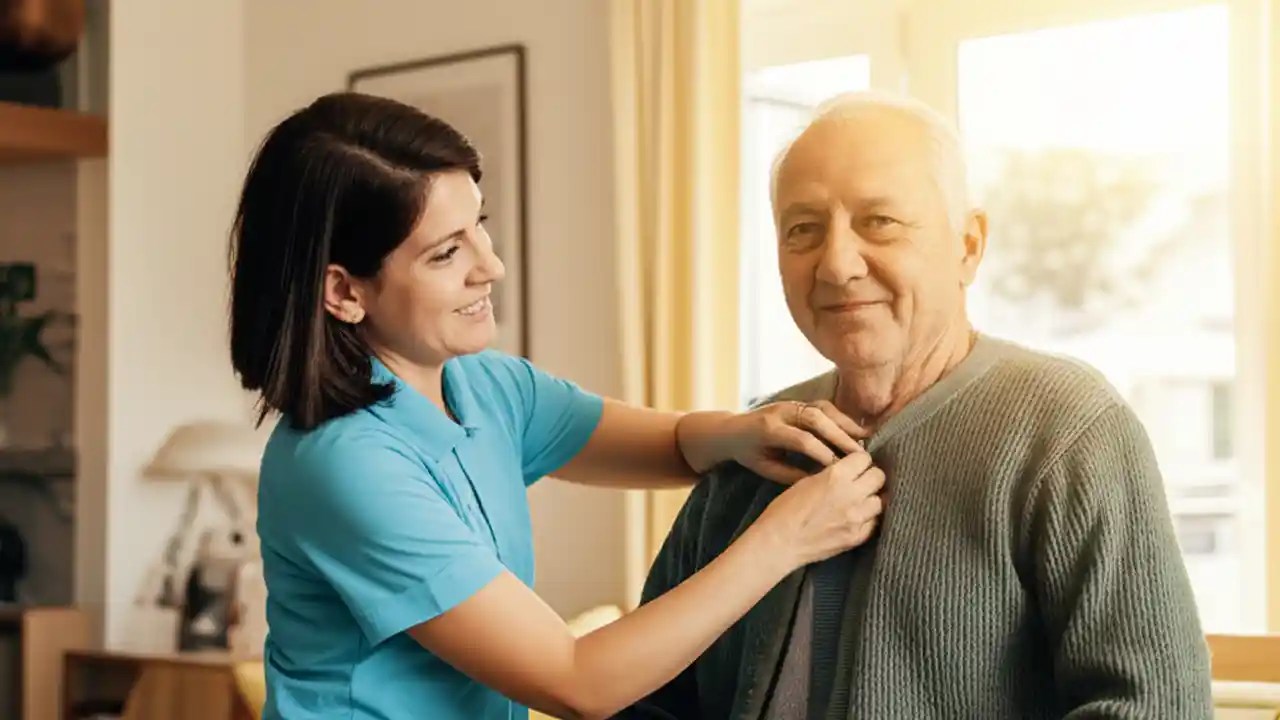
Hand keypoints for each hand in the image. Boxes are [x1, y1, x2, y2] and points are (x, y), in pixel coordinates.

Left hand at [726, 400, 867, 483]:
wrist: (732, 430)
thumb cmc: (748, 453)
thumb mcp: (764, 467)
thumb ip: (789, 474)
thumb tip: (819, 481)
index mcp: (768, 430)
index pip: (801, 440)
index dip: (822, 453)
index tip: (839, 469)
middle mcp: (781, 412)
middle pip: (816, 420)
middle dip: (839, 437)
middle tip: (859, 455)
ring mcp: (790, 404)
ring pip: (822, 409)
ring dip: (845, 423)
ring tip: (864, 440)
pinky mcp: (798, 402)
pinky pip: (823, 405)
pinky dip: (841, 416)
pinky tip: (856, 429)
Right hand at [752, 450, 884, 569]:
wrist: (779, 543)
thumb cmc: (784, 510)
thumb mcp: (806, 481)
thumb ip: (831, 475)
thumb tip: (847, 470)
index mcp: (836, 476)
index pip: (865, 458)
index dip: (859, 461)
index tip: (855, 466)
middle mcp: (851, 494)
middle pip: (879, 477)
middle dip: (870, 477)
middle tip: (860, 482)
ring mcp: (857, 518)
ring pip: (880, 501)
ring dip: (871, 498)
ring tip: (859, 501)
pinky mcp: (858, 537)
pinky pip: (874, 522)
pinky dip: (868, 518)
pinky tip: (856, 518)